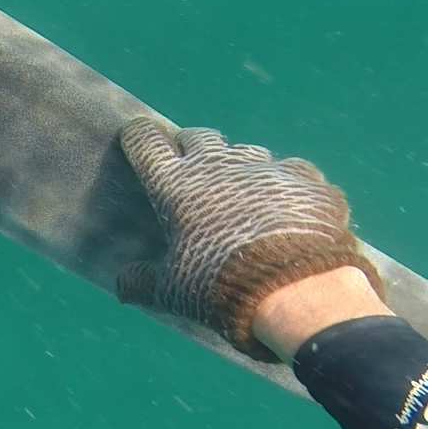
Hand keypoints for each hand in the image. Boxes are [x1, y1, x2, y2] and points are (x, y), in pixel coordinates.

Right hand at [115, 117, 383, 359]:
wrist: (293, 288)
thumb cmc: (219, 287)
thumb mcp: (172, 292)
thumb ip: (142, 282)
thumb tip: (123, 283)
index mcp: (176, 185)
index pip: (146, 142)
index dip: (139, 138)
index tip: (137, 140)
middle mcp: (218, 165)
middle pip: (199, 137)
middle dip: (192, 147)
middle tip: (192, 168)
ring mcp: (265, 168)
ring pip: (247, 151)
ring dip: (240, 166)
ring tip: (244, 194)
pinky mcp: (304, 179)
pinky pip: (292, 171)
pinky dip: (286, 186)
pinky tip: (289, 207)